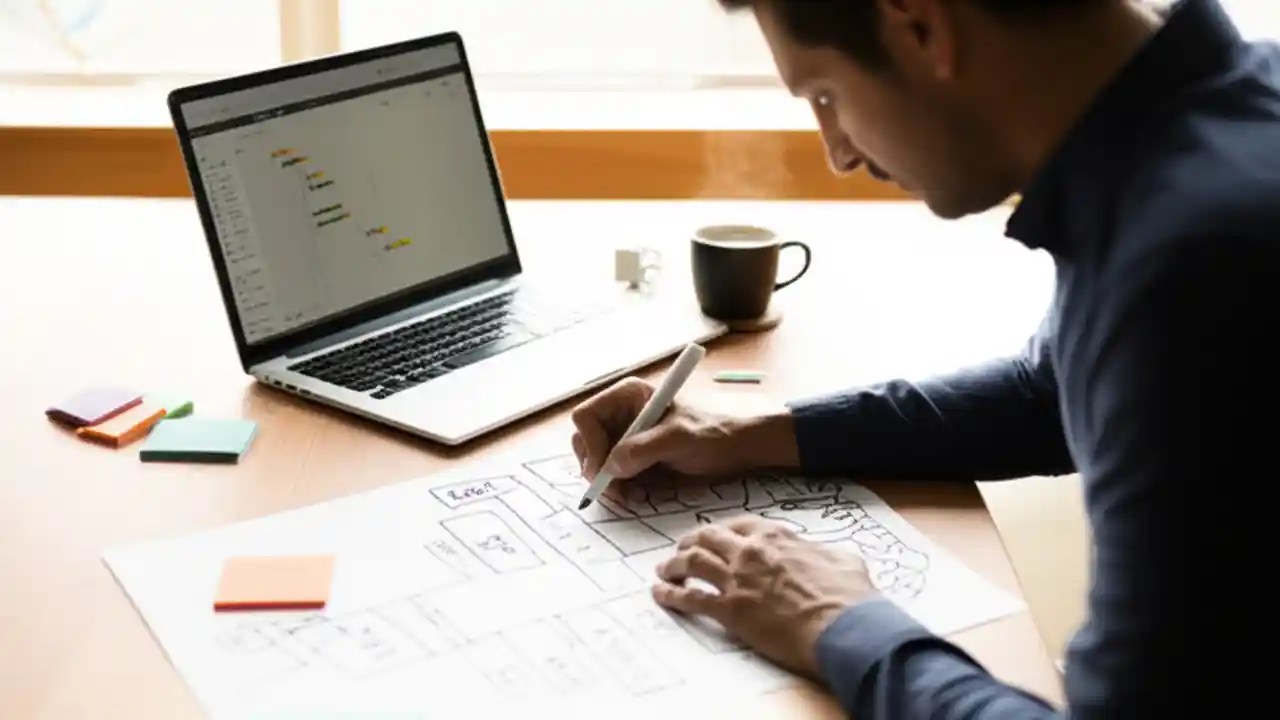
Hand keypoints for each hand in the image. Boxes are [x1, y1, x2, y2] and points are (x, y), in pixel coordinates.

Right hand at [569, 377, 798, 480]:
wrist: (739, 448)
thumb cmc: (714, 432)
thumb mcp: (680, 438)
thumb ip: (644, 449)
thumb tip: (610, 467)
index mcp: (628, 396)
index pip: (586, 417)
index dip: (590, 445)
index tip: (605, 470)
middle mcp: (621, 414)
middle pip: (586, 443)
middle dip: (598, 470)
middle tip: (617, 492)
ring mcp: (627, 437)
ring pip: (597, 464)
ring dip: (610, 484)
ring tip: (634, 496)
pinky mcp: (635, 458)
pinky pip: (614, 476)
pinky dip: (621, 489)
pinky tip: (640, 495)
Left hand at [652, 515, 878, 678]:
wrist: (843, 626)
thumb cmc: (849, 595)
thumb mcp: (841, 558)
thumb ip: (820, 551)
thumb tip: (821, 553)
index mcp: (775, 537)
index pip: (739, 526)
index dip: (722, 530)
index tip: (715, 535)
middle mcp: (749, 552)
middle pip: (707, 538)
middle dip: (690, 542)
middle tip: (682, 548)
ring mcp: (736, 580)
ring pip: (691, 562)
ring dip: (673, 564)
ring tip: (663, 569)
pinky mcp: (729, 610)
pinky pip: (690, 599)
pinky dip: (671, 596)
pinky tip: (660, 595)